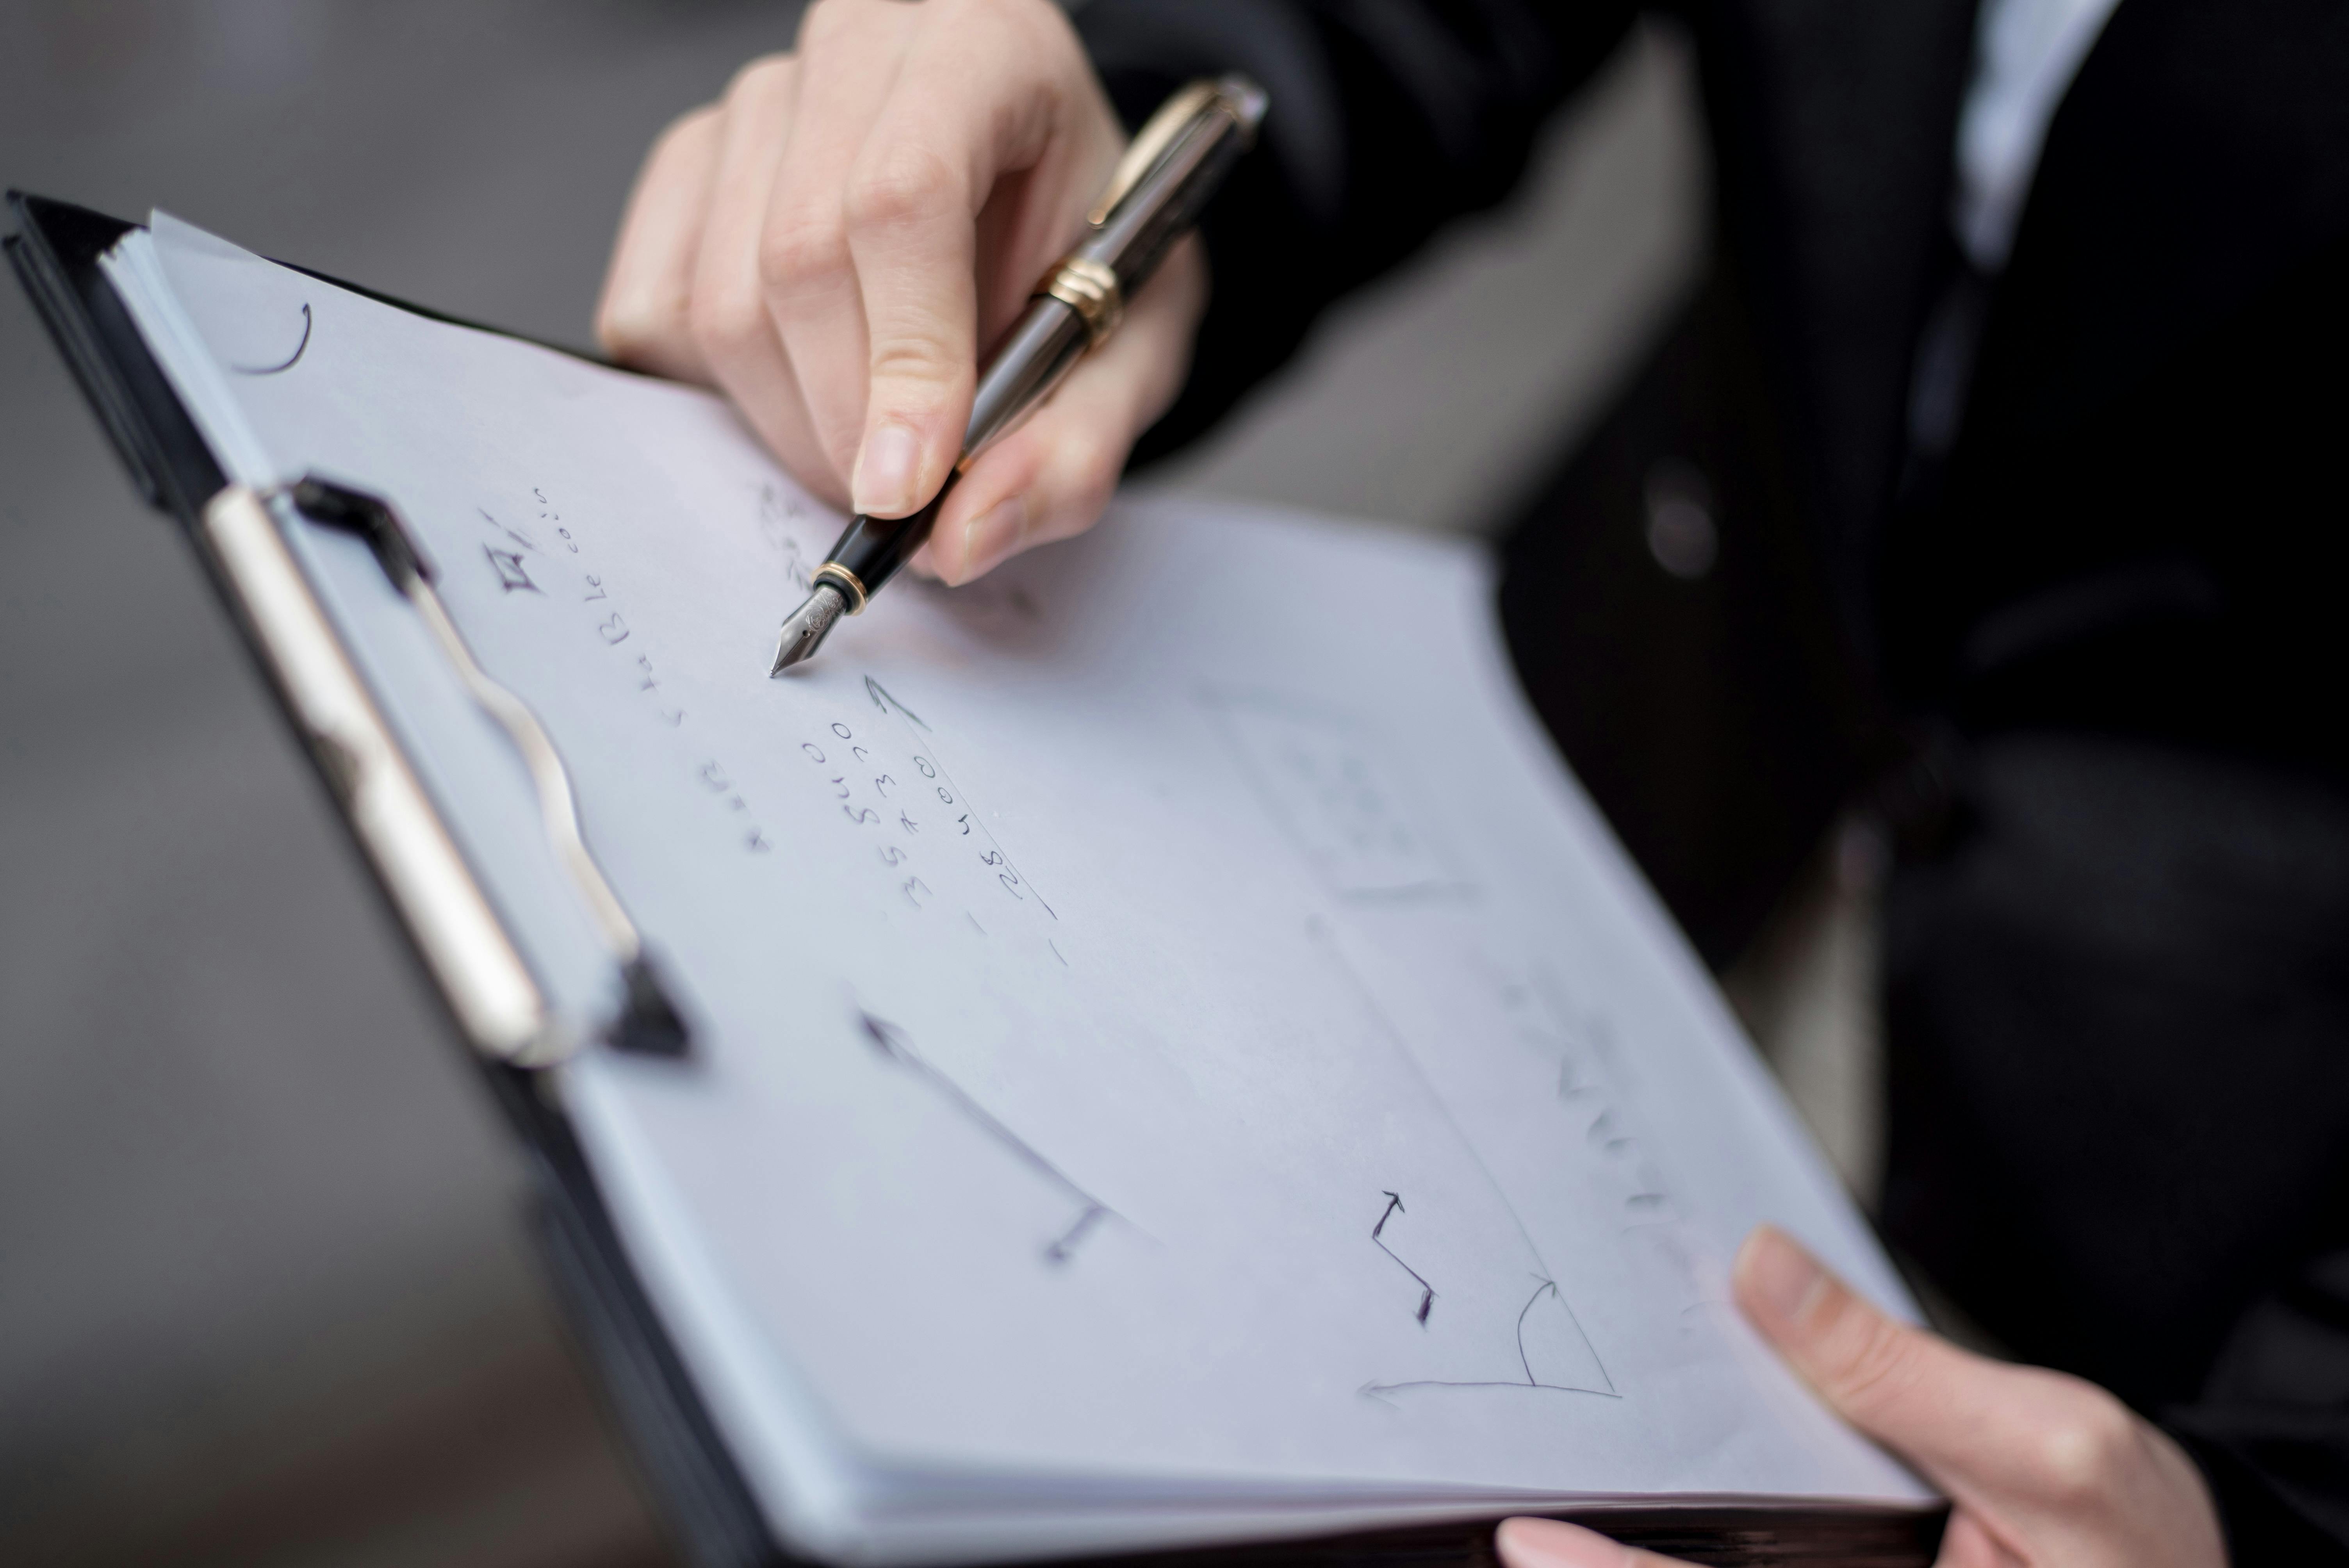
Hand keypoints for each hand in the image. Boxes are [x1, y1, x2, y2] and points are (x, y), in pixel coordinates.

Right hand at [595, 0, 1206, 584]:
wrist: (1044, 207)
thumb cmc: (1091, 259)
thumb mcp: (1135, 353)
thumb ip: (1074, 447)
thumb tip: (964, 535)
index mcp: (984, 46)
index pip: (905, 198)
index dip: (904, 358)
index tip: (908, 487)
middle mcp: (854, 48)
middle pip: (799, 259)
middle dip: (847, 420)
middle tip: (900, 500)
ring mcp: (754, 103)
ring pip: (720, 301)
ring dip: (789, 423)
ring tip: (868, 452)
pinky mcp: (686, 168)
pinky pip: (656, 312)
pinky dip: (721, 393)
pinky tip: (803, 391)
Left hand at [1495, 1226, 2226, 1567]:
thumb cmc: (2147, 1552)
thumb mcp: (2054, 1449)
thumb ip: (1896, 1373)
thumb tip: (1763, 1272)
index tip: (1523, 1538)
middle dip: (1605, 1547)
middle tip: (1508, 1496)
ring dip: (1632, 1535)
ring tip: (1555, 1473)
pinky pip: (1739, 1559)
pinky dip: (1687, 1521)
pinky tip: (1656, 1463)